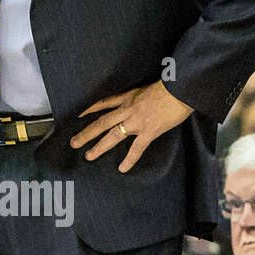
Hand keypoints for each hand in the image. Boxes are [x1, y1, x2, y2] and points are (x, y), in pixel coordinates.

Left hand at [69, 81, 192, 171]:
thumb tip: (142, 104)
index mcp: (127, 97)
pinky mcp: (148, 131)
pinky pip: (136, 148)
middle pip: (101, 122)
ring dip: (99, 146)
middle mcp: (127, 109)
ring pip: (112, 135)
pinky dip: (129, 159)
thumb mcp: (147, 87)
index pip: (103, 103)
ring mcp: (136, 121)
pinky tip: (122, 168)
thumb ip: (140, 97)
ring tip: (89, 156)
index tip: (79, 115)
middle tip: (74, 143)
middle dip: (86, 133)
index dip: (89, 110)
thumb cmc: (168, 85)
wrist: (180, 87)